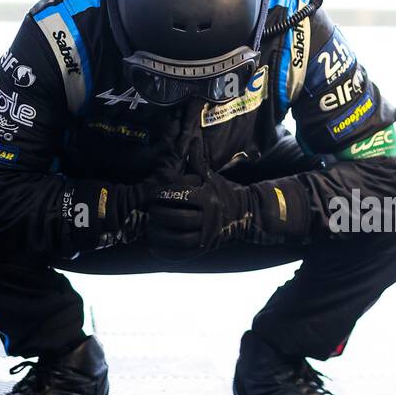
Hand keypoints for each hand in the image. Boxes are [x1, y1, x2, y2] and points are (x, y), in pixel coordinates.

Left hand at [146, 137, 258, 255]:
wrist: (245, 215)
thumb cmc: (223, 193)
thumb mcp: (212, 177)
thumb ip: (197, 161)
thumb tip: (190, 140)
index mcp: (207, 198)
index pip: (179, 196)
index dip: (161, 194)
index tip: (153, 194)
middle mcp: (208, 218)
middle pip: (177, 219)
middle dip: (159, 215)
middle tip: (150, 212)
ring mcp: (207, 236)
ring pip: (178, 239)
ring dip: (160, 235)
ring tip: (151, 229)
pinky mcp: (205, 248)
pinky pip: (183, 254)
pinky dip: (166, 253)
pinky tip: (155, 247)